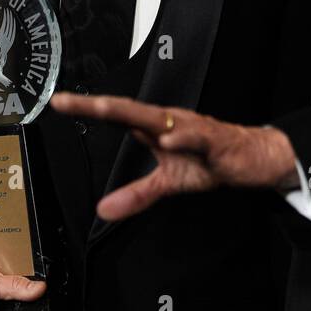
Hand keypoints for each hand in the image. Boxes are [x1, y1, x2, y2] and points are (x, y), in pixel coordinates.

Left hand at [49, 93, 299, 220]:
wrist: (252, 158)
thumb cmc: (210, 162)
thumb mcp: (167, 183)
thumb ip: (136, 194)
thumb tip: (104, 210)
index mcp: (156, 127)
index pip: (116, 116)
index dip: (87, 109)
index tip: (57, 102)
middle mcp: (169, 121)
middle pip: (128, 110)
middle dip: (98, 105)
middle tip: (68, 100)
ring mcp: (191, 128)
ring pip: (158, 118)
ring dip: (131, 113)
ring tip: (104, 108)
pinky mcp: (214, 141)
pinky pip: (197, 137)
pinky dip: (182, 137)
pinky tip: (168, 138)